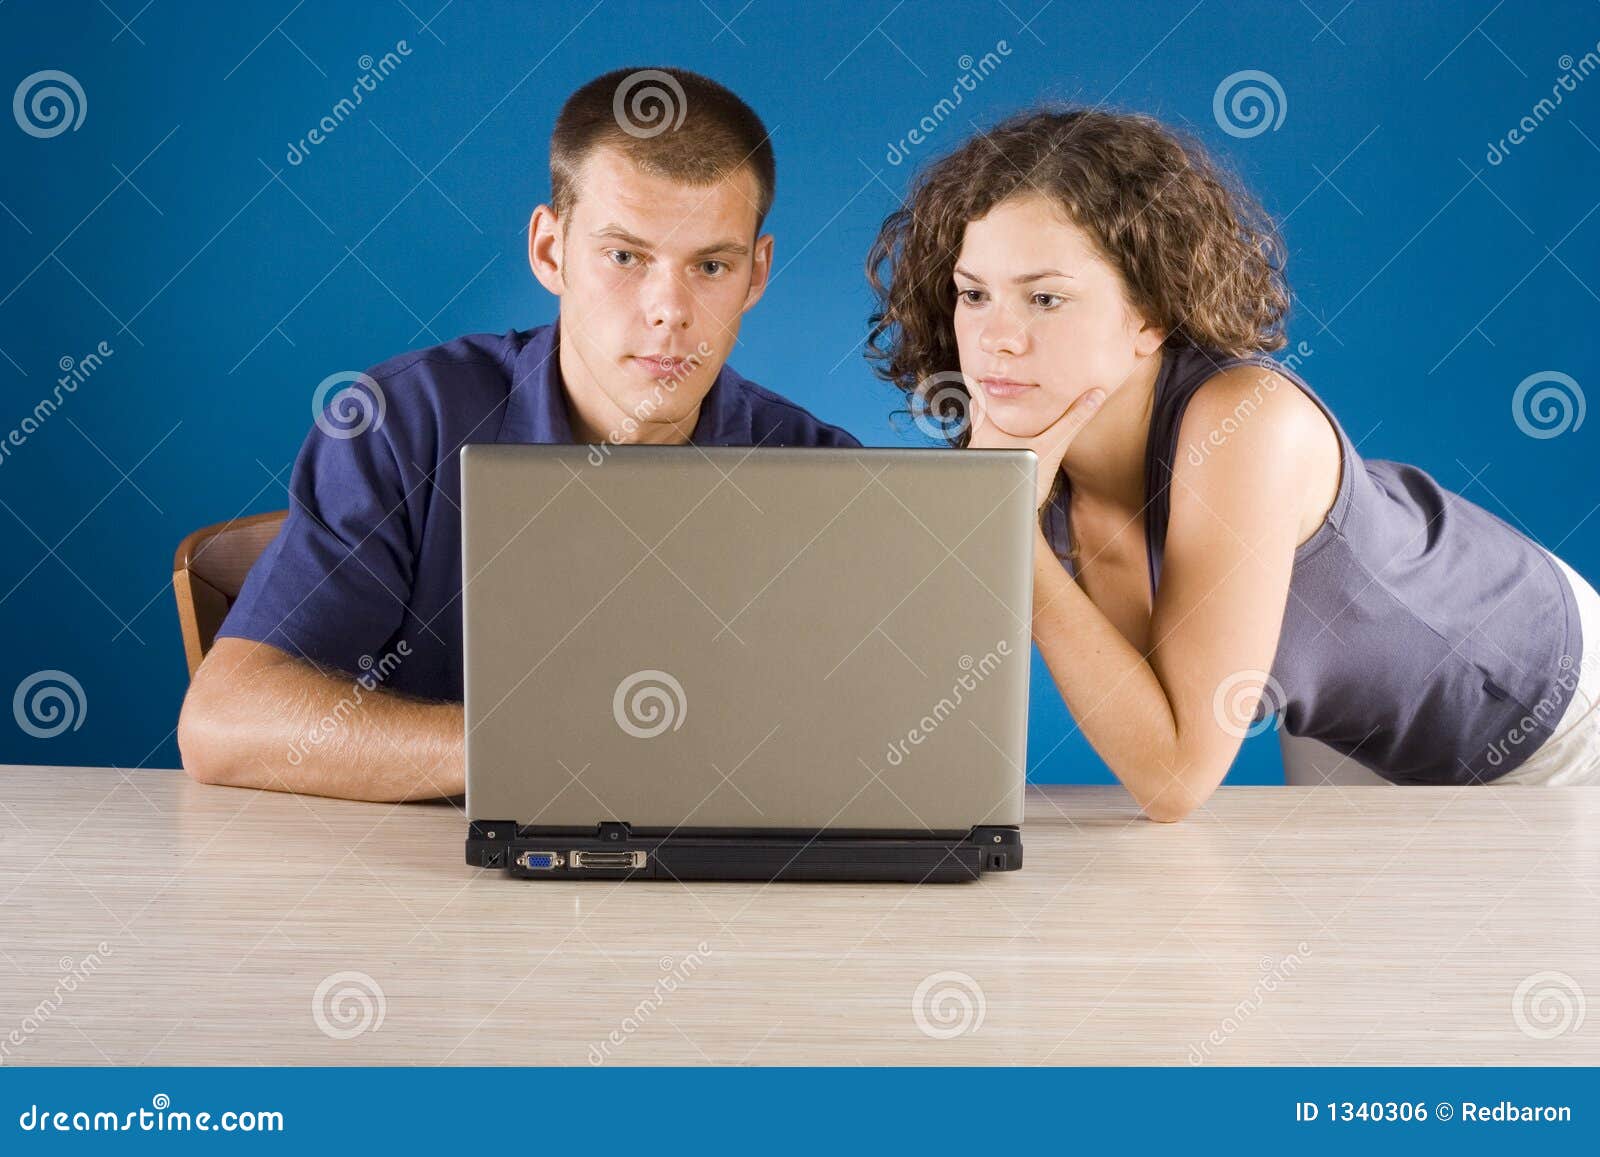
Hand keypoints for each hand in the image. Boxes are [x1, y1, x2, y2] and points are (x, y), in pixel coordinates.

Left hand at [966, 387, 1105, 509]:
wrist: (1011, 517)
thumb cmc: (1025, 483)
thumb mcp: (1053, 446)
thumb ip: (1073, 419)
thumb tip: (1096, 394)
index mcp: (988, 424)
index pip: (979, 389)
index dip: (988, 377)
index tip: (999, 368)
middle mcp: (976, 435)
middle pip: (979, 404)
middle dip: (992, 396)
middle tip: (1008, 382)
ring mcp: (975, 451)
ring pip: (980, 424)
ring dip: (992, 416)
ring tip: (1011, 408)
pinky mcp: (981, 465)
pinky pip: (982, 441)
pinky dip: (992, 434)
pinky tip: (1009, 436)